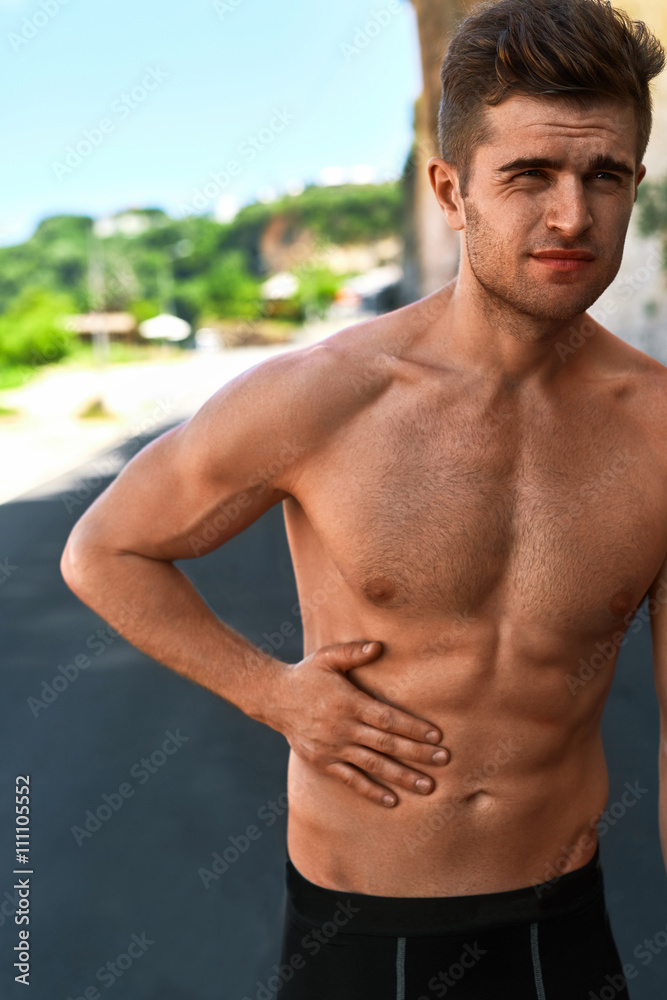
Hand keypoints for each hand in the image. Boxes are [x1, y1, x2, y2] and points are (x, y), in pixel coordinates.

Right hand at [271, 640, 449, 806]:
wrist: (273, 698)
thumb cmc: (307, 675)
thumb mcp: (327, 657)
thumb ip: (353, 652)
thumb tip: (379, 646)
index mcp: (349, 702)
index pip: (387, 718)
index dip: (413, 728)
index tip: (436, 736)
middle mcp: (343, 727)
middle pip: (387, 744)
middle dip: (418, 753)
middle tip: (444, 761)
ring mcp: (333, 747)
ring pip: (373, 765)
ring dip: (402, 776)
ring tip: (428, 786)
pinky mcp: (324, 762)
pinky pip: (351, 779)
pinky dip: (372, 791)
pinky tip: (392, 800)